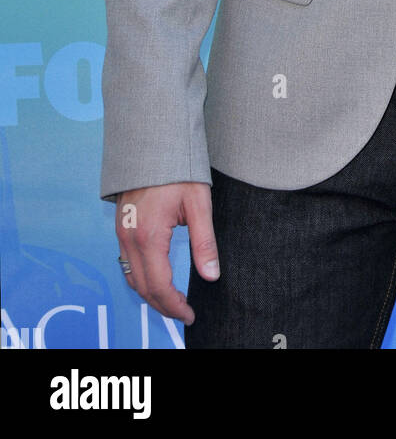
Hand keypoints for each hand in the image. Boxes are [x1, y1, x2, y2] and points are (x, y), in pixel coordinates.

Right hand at [115, 182, 218, 323]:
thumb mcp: (199, 203)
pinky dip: (141, 278)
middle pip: (142, 287)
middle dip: (162, 306)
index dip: (174, 306)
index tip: (189, 315)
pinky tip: (157, 278)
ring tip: (172, 301)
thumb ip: (204, 242)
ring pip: (131, 277)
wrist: (153, 142)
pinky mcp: (121, 226)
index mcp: (149, 236)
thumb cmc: (179, 169)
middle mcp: (130, 238)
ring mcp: (122, 232)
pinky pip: (126, 262)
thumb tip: (211, 275)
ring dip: (150, 294)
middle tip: (183, 313)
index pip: (159, 285)